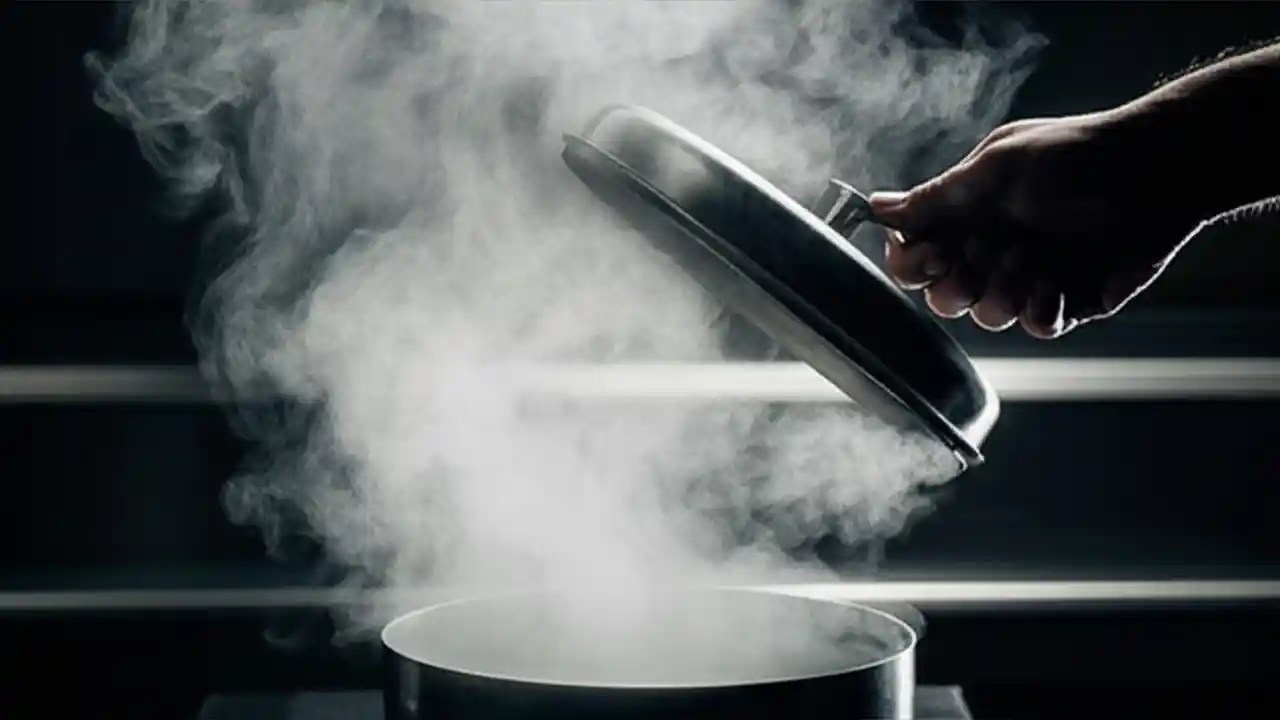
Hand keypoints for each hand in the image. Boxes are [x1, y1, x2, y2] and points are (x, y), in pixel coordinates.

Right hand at [870, 110, 1203, 338]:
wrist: (1156, 175)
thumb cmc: (1074, 158)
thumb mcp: (994, 169)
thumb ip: (934, 197)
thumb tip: (875, 205)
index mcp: (966, 215)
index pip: (914, 256)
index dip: (913, 263)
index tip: (929, 253)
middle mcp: (990, 249)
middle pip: (942, 296)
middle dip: (955, 286)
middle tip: (980, 260)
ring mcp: (1028, 278)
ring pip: (986, 316)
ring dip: (1005, 292)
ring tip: (1035, 260)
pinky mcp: (1066, 302)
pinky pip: (1036, 327)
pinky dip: (1044, 309)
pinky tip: (1060, 282)